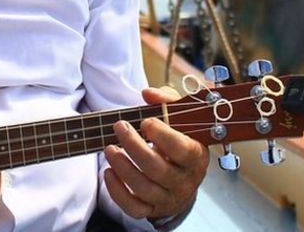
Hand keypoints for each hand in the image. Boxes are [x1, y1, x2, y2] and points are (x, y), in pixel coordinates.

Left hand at [103, 86, 208, 222]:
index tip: (145, 122)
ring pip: (143, 188)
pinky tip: (108, 172)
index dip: (162, 135)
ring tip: (109, 148)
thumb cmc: (181, 141)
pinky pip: (133, 208)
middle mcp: (184, 181)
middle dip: (133, 146)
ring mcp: (168, 198)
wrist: (185, 176)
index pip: (182, 150)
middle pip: (157, 169)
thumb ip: (166, 101)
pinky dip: (116, 192)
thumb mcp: (181, 119)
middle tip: (119, 127)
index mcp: (196, 156)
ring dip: (122, 166)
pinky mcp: (152, 209)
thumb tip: (147, 93)